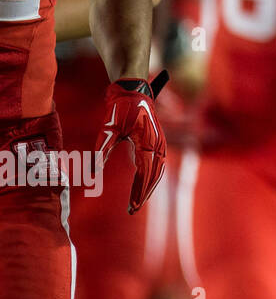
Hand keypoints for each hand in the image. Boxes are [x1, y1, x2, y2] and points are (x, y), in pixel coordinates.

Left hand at [98, 72, 168, 213]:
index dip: (139, 190)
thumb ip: (102, 150)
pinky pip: (158, 163)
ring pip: (159, 170)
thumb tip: (92, 172)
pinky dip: (152, 176)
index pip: (146, 171)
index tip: (132, 206)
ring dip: (149, 186)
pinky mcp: (157, 140)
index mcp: (149, 140)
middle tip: (133, 209)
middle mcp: (159, 142)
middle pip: (155, 173)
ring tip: (138, 200)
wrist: (132, 88)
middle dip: (145, 192)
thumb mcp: (108, 127)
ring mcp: (160, 141)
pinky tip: (143, 184)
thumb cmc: (120, 106)